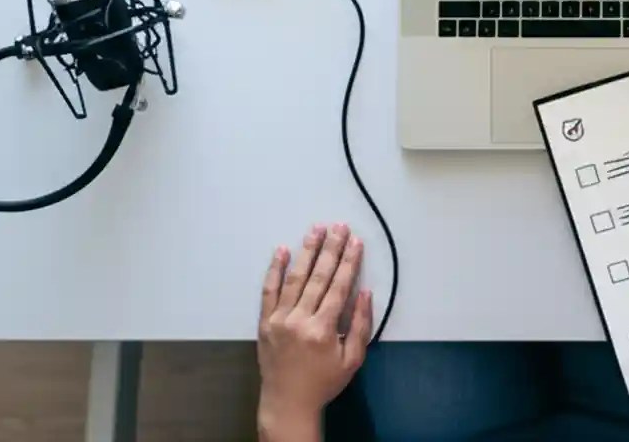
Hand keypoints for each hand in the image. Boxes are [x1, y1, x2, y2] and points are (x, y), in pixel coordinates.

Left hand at [257, 224, 372, 441]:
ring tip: (316, 229)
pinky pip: (269, 290)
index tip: (356, 241)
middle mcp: (299, 319)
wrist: (287, 403)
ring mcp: (279, 319)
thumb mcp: (352, 360)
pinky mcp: (264, 322)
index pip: (339, 287)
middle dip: (331, 249)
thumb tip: (364, 292)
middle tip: (339, 226)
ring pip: (295, 278)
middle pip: (318, 277)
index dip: (349, 262)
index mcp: (323, 329)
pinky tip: (282, 250)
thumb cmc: (324, 383)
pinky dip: (275, 269)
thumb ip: (360, 325)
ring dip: (307, 251)